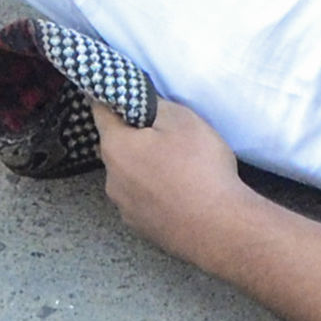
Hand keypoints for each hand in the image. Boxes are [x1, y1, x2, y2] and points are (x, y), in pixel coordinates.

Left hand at [93, 97, 248, 253]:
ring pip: (130, 175)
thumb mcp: (182, 119)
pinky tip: (181, 194)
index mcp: (116, 147)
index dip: (112, 97)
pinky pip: (144, 200)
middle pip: (117, 146)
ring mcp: (125, 209)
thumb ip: (152, 104)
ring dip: (146, 167)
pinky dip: (156, 193)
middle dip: (135, 136)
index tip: (126, 92)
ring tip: (180, 168)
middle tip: (167, 132)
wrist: (220, 229)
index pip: (100, 110)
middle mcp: (112, 180)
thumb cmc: (199, 168)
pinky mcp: (142, 229)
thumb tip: (137, 100)